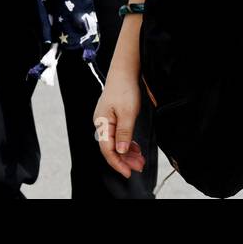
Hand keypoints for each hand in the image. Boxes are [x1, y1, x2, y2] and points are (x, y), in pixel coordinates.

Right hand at [94, 63, 147, 178]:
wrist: (124, 71)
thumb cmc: (124, 88)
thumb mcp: (128, 113)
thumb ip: (124, 133)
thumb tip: (121, 151)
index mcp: (102, 123)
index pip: (107, 150)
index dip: (118, 163)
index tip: (128, 173)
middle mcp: (102, 123)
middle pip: (111, 148)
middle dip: (125, 160)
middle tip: (139, 167)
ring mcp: (107, 120)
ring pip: (116, 142)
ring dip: (128, 153)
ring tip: (140, 160)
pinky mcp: (113, 117)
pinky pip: (118, 135)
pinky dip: (127, 143)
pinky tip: (135, 148)